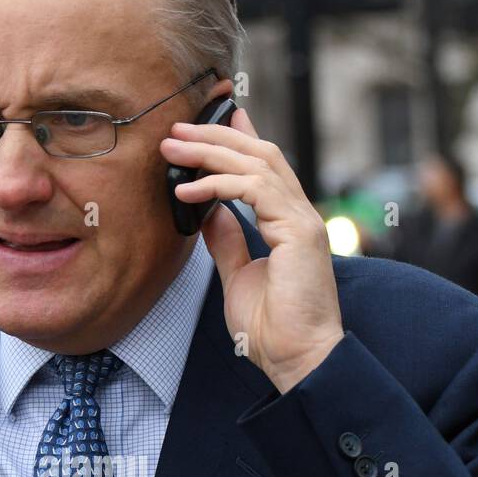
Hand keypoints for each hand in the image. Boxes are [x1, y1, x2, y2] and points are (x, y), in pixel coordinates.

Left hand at [161, 108, 343, 393]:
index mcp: (289, 223)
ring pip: (258, 163)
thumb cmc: (272, 329)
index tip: (211, 118)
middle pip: (260, 154)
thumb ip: (227, 241)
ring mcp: (303, 220)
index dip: (240, 136)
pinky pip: (254, 191)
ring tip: (174, 149)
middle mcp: (300, 215)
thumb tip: (209, 213)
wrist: (296, 358)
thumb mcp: (238, 276)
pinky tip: (187, 191)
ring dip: (211, 152)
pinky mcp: (299, 231)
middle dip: (216, 136)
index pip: (265, 166)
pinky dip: (218, 185)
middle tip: (176, 130)